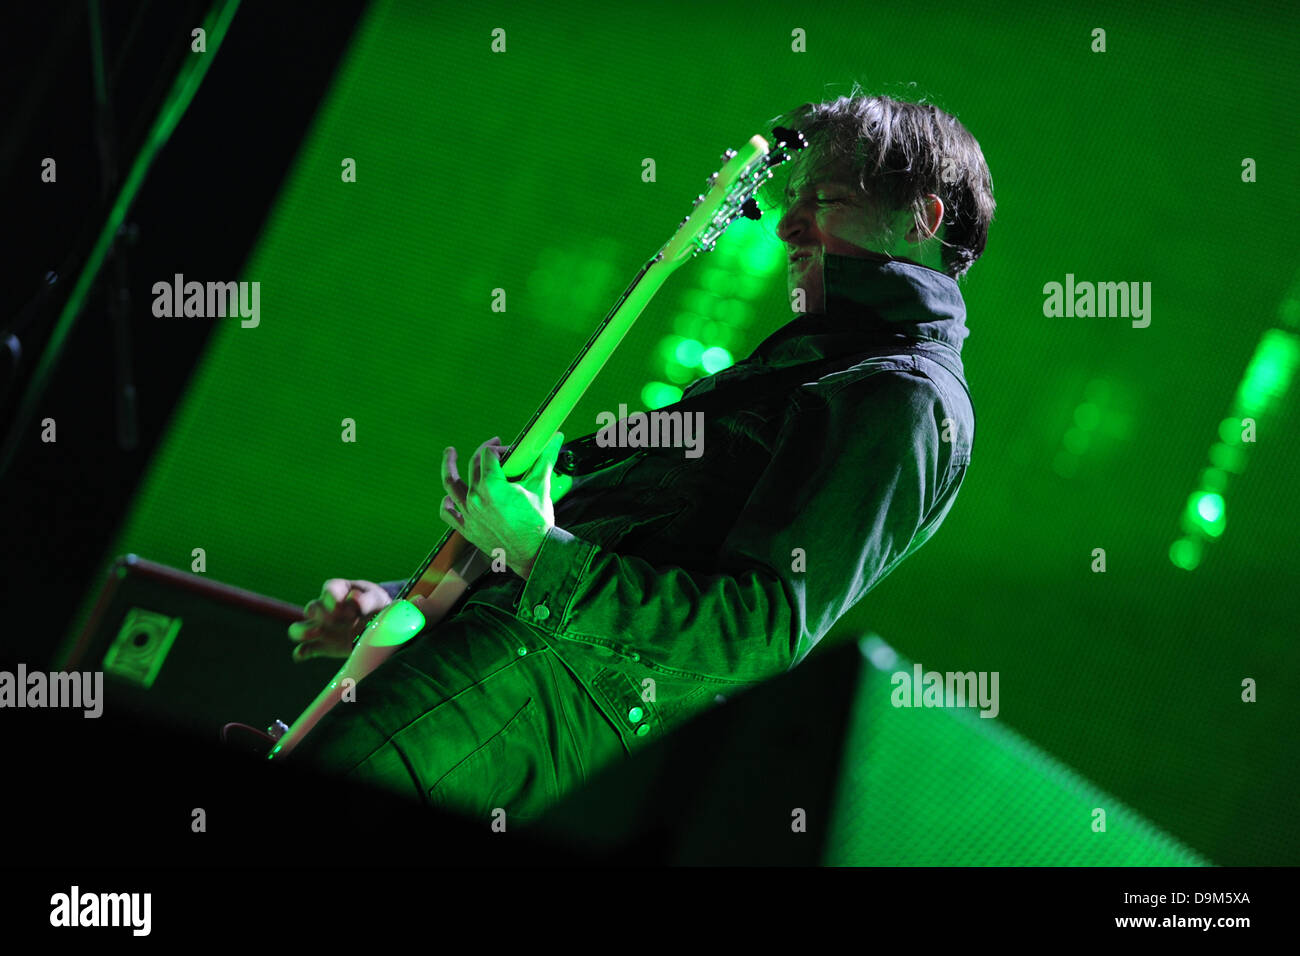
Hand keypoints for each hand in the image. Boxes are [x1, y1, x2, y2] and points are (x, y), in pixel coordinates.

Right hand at [287, 578, 392, 660]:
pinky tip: (303, 655)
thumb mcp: (377, 600)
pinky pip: (304, 650)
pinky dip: (301, 653)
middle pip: (312, 608)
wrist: (383, 627)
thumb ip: (367, 600)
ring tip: (316, 633)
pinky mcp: (322, 647)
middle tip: (336, 620)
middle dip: (321, 614)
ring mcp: (321, 628)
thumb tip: (354, 599)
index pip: (329, 589)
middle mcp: (325, 608)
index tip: (347, 609)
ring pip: (298, 628)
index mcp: (339, 591)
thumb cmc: (378, 607)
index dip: (334, 598)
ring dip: (302, 631)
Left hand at [440, 433, 563, 578]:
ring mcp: (469, 514)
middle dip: (485, 453)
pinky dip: (446, 503)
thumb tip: (555, 439)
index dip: (498, 448)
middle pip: (474, 465)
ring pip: (452, 485)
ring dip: (449, 466)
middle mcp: (476, 498)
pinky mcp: (468, 529)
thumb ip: (544, 459)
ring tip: (450, 454)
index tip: (508, 450)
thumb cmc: (538, 523)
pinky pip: (448, 513)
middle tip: (495, 450)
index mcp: (492, 485)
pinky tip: (448, 496)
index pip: (488, 454)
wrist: (534, 554)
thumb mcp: (541, 487)